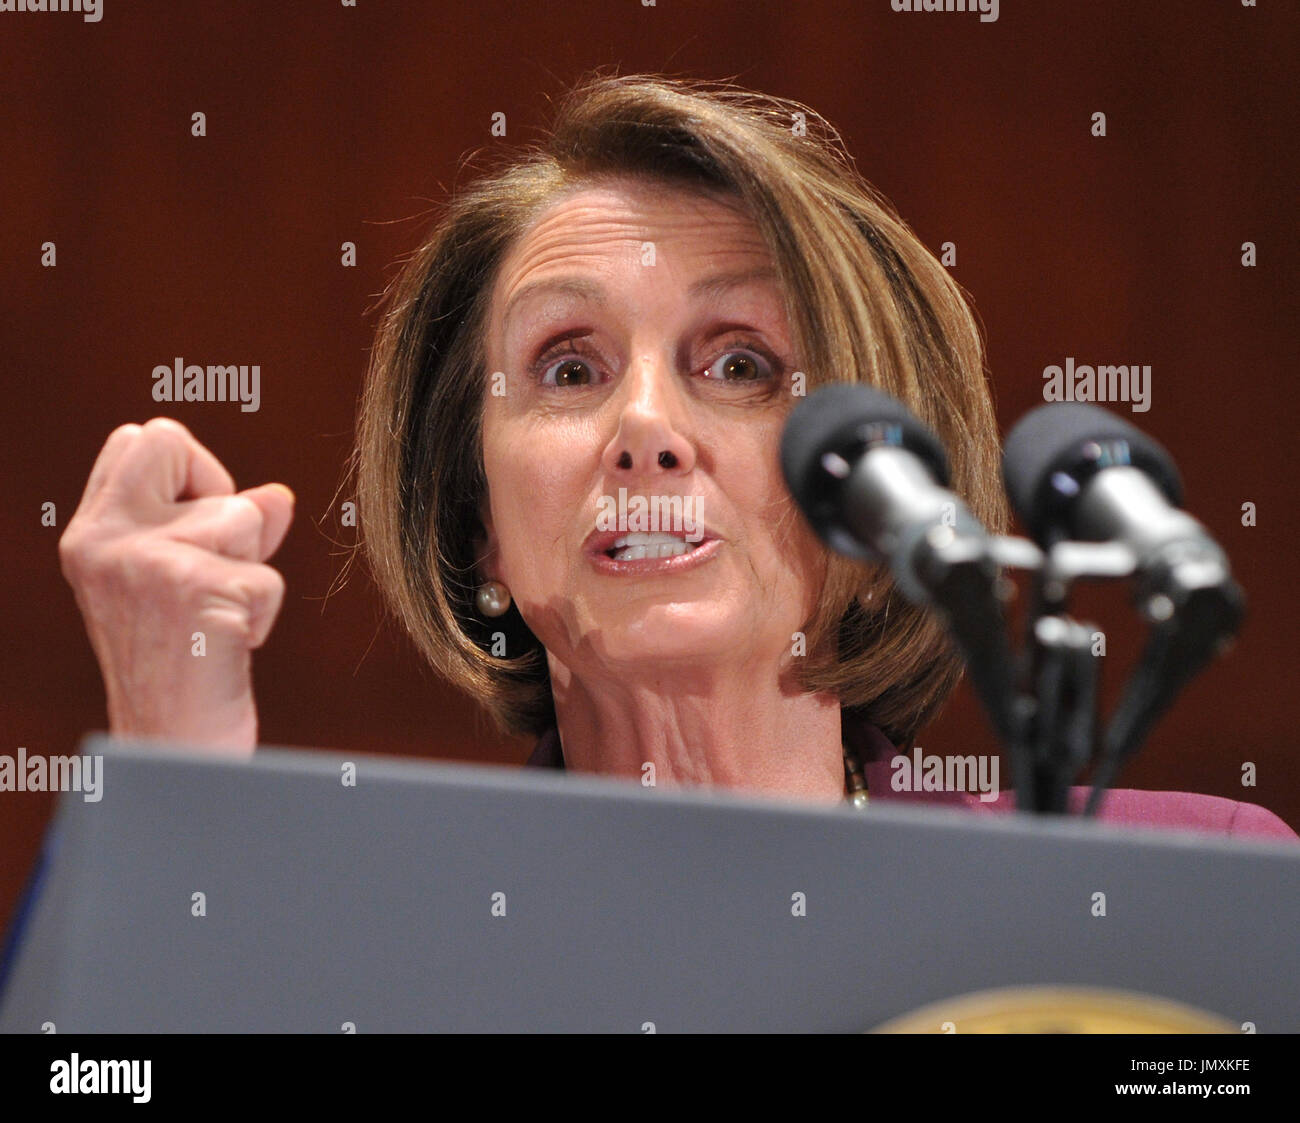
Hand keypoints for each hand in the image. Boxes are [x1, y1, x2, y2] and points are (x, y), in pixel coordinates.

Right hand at [58, 418, 293, 754]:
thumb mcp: (190, 585)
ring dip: (249, 574)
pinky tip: (226, 649)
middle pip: (171, 438)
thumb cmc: (182, 670)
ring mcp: (143, 564)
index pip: (144, 439)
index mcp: (91, 534)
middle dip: (216, 495)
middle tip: (213, 567)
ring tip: (215, 624)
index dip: (192, 476)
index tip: (198, 536)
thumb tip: (277, 496)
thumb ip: (225, 530)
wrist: (170, 756)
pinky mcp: (192, 592)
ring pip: (243, 516)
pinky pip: (266, 577)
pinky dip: (261, 615)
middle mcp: (103, 541)